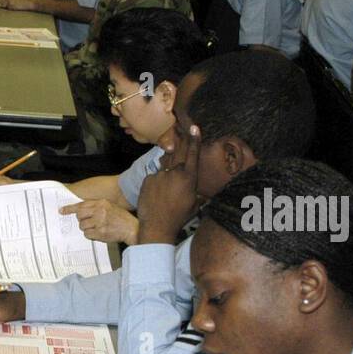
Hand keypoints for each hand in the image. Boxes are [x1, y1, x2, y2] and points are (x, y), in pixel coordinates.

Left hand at [72, 199, 138, 244]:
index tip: (62, 210)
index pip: (81, 204)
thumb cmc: (120, 218)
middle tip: (88, 222)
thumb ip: (96, 207)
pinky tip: (99, 233)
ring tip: (97, 228)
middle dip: (81, 220)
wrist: (131, 228)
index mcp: (101, 203)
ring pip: (82, 226)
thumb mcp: (109, 207)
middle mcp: (99, 211)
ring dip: (87, 228)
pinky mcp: (100, 232)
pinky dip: (91, 235)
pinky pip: (87, 234)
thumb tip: (80, 211)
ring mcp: (100, 222)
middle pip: (79, 216)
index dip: (70, 208)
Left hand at [136, 125, 200, 244]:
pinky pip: (154, 176)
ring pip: (165, 165)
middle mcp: (174, 172)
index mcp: (189, 177)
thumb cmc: (179, 217)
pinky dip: (157, 182)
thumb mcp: (195, 204)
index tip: (194, 127)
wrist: (157, 226)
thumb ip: (198, 192)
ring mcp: (159, 175)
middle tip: (179, 131)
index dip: (194, 139)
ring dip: (168, 168)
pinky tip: (158, 194)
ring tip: (168, 182)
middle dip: (179, 141)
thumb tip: (205, 191)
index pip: (192, 153)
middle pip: (177, 152)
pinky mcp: (147, 179)